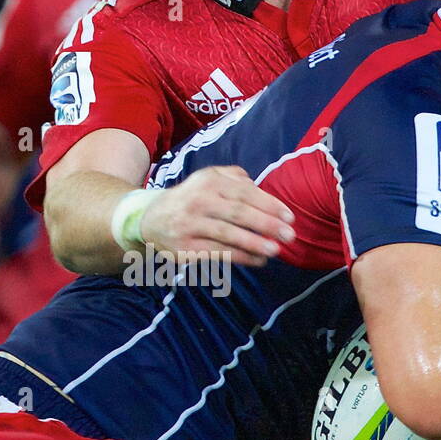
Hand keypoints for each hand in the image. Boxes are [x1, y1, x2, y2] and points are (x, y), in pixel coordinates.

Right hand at [139, 166, 295, 265]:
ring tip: (276, 250)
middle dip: (267, 225)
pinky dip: (242, 258)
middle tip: (289, 235)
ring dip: (255, 244)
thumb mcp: (208, 178)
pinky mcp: (185, 248)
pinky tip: (259, 260)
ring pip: (228, 235)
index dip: (269, 205)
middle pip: (238, 213)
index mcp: (208, 181)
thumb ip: (236, 178)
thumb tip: (264, 192)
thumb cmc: (192, 198)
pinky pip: (218, 253)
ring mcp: (190, 225)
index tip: (289, 217)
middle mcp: (198, 201)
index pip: (244, 193)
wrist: (151, 218)